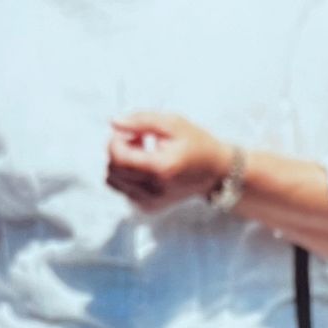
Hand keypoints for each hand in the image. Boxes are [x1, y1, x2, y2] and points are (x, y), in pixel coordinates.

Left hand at [107, 111, 232, 211]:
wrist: (215, 172)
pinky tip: (146, 168)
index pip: (118, 157)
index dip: (117, 140)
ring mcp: (150, 202)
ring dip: (122, 164)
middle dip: (118, 150)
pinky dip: (128, 176)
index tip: (134, 132)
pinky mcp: (148, 207)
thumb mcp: (173, 123)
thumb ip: (141, 120)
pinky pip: (123, 190)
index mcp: (161, 168)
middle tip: (139, 140)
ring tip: (143, 154)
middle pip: (112, 169)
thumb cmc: (196, 144)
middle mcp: (153, 190)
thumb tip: (114, 123)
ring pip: (113, 181)